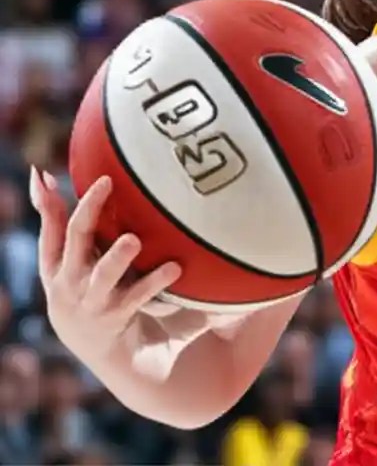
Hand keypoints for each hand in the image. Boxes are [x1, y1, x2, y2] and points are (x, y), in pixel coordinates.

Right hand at [31, 168, 182, 364]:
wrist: (111, 358)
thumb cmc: (95, 295)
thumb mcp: (77, 263)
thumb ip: (73, 226)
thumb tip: (45, 176)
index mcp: (55, 267)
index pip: (49, 229)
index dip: (48, 202)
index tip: (50, 174)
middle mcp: (68, 283)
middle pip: (75, 240)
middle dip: (88, 210)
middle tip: (106, 183)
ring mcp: (92, 301)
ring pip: (102, 275)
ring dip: (116, 256)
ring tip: (133, 240)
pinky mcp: (117, 317)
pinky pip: (138, 296)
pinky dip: (155, 281)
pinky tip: (176, 267)